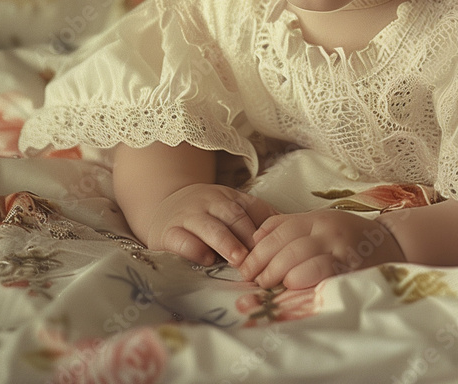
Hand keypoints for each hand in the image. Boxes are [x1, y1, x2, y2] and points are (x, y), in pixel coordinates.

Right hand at [145, 183, 279, 266]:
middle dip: (247, 235)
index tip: (278, 247)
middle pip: (233, 216)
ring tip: (239, 259)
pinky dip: (194, 249)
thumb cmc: (208, 214)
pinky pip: (181, 239)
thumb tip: (293, 231)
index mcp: (230, 198)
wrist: (164, 204)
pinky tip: (206, 259)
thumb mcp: (232, 208)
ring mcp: (189, 217)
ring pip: (209, 227)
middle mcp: (210, 203)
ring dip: (226, 242)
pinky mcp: (168, 233)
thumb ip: (258, 219)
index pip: (251, 209)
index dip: (264, 228)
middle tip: (260, 256)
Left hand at [238, 210, 404, 289]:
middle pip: (284, 242)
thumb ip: (293, 228)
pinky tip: (291, 286)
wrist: (392, 244)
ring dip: (277, 272)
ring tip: (267, 286)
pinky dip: (301, 278)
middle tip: (252, 279)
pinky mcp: (349, 266)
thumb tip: (257, 239)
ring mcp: (338, 246)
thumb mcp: (322, 225)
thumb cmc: (351, 238)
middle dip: (262, 262)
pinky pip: (319, 269)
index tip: (245, 264)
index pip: (278, 227)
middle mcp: (326, 228)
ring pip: (298, 254)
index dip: (257, 247)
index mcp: (316, 217)